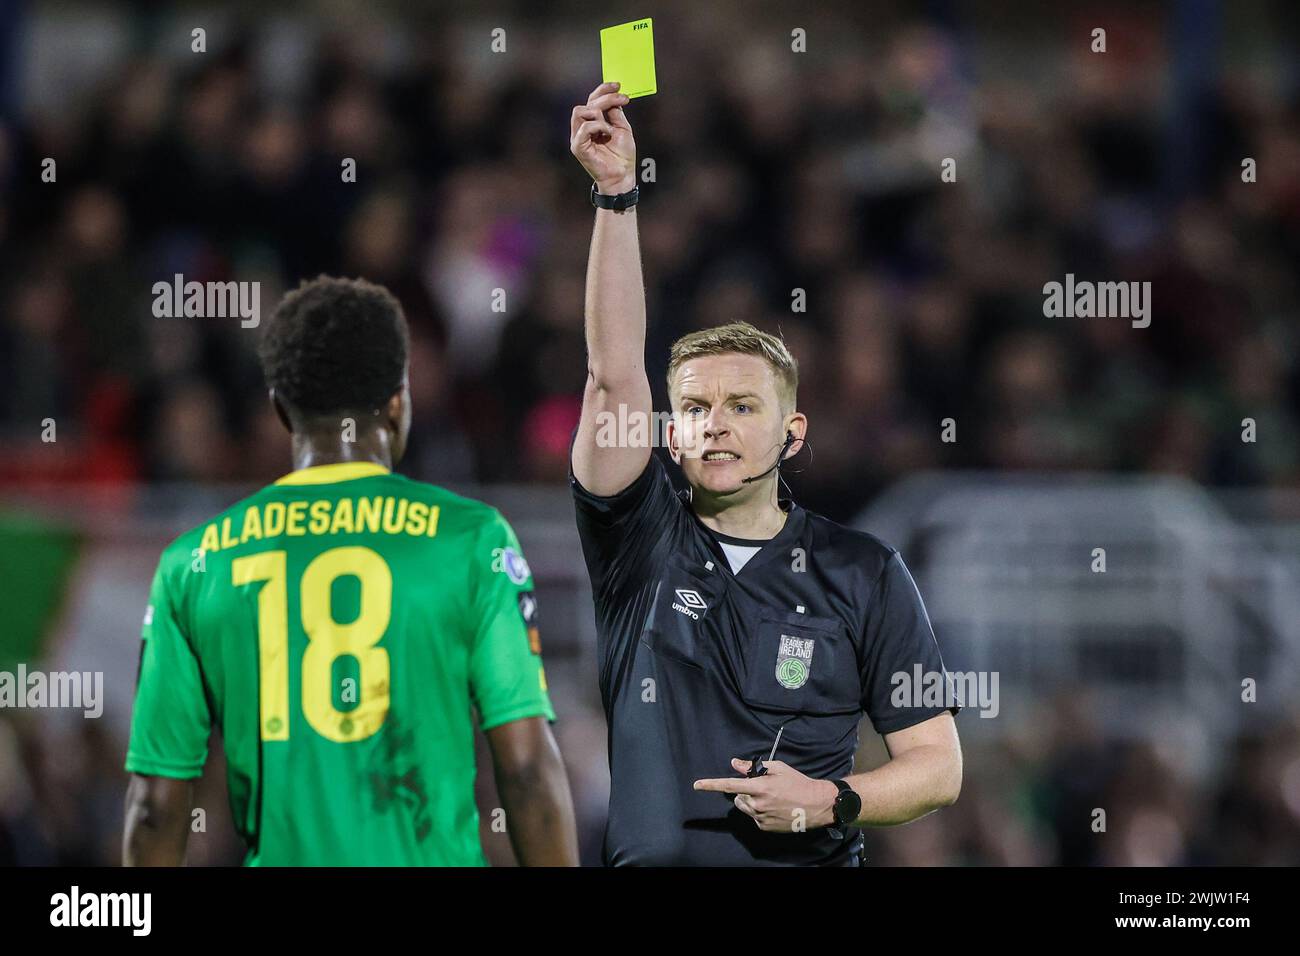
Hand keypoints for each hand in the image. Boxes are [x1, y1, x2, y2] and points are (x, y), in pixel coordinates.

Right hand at [570, 81, 635, 194]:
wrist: (623, 175)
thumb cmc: (622, 156)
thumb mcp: (623, 129)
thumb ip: (615, 114)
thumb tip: (613, 98)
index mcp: (592, 123)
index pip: (592, 100)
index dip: (603, 90)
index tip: (618, 85)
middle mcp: (582, 129)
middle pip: (586, 103)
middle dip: (605, 98)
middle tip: (623, 100)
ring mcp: (578, 138)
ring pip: (580, 111)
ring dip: (599, 113)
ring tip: (611, 126)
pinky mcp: (578, 147)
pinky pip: (583, 128)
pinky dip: (597, 127)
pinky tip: (607, 133)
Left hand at [694, 759, 840, 832]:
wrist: (816, 805)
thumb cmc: (797, 783)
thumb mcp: (778, 768)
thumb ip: (754, 767)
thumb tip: (734, 764)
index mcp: (759, 787)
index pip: (729, 785)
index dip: (711, 785)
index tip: (697, 785)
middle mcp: (757, 804)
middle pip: (738, 797)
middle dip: (744, 792)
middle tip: (762, 788)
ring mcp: (761, 817)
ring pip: (745, 807)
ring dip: (751, 802)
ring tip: (770, 798)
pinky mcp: (765, 827)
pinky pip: (754, 817)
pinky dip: (760, 812)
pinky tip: (775, 808)